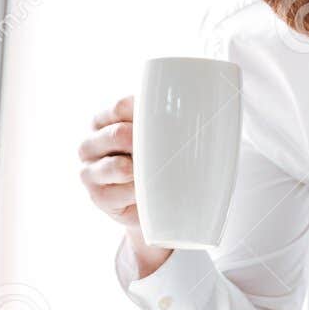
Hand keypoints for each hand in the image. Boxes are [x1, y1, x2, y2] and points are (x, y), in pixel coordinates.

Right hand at [78, 96, 171, 277]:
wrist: (152, 209)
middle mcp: (91, 143)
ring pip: (114, 165)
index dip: (142, 108)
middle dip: (140, 138)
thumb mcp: (161, 137)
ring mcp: (89, 171)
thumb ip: (171, 119)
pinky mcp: (97, 197)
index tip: (168, 115)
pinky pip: (117, 192)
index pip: (120, 106)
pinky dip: (135, 192)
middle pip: (115, 133)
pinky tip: (146, 191)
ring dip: (137, 169)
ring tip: (154, 171)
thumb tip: (219, 100)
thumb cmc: (158, 164)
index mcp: (105, 120)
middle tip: (164, 146)